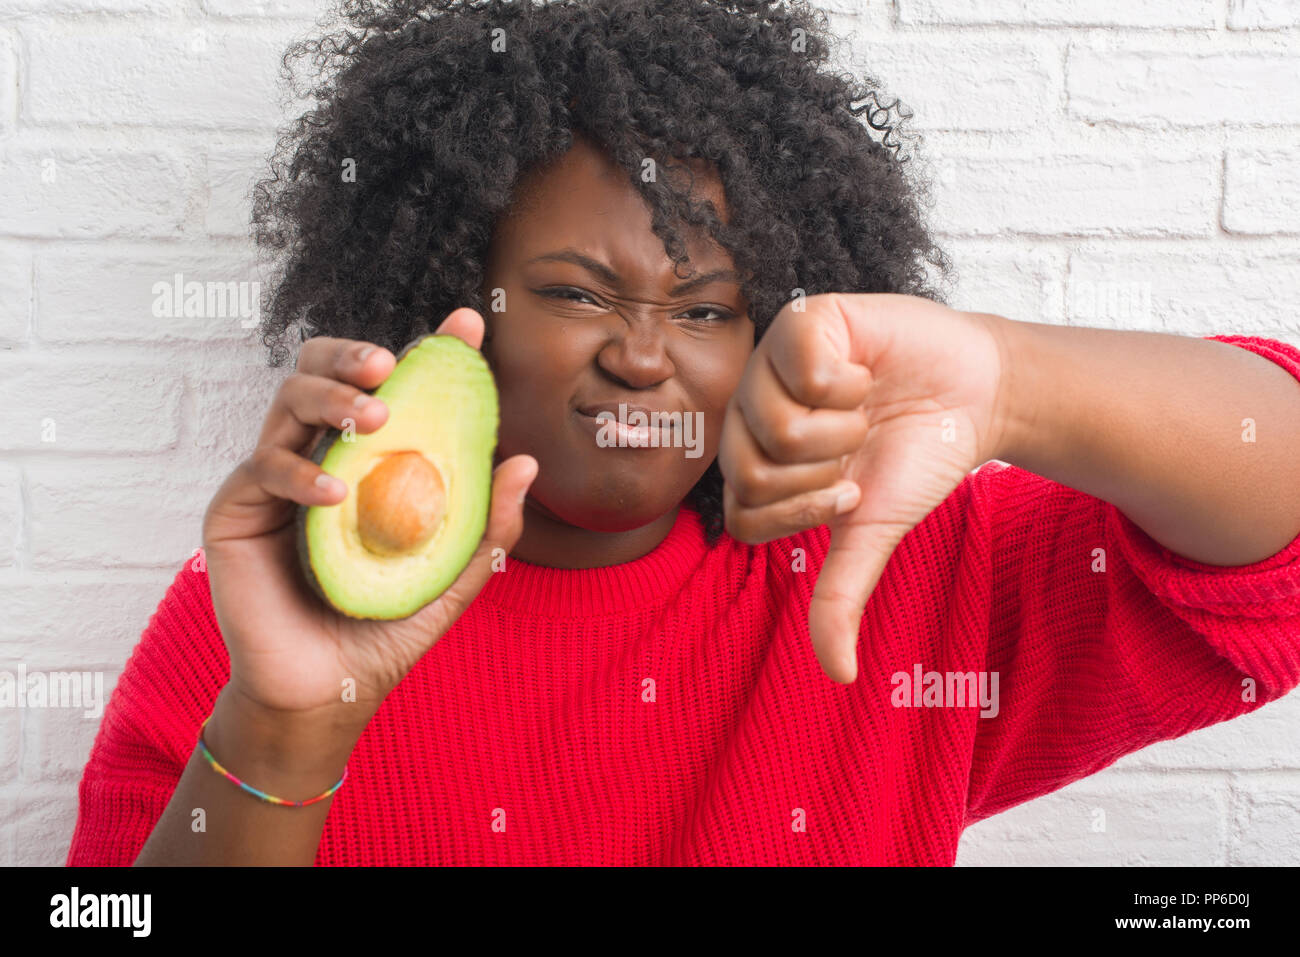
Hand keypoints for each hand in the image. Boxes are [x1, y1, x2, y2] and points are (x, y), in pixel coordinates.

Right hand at [201, 308, 537, 726]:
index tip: (466, 325)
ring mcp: (272, 481)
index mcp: (368, 461)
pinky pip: (263, 469)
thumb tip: (524, 462)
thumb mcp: (450, 576)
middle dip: (354, 354)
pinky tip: (337, 494)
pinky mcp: (235, 511)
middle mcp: (317, 456)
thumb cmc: (384, 630)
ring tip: (373, 419)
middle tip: (391, 366)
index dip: (426, 351)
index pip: (391, 391)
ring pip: (287, 401)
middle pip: (321, 371)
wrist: (325, 693)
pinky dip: (301, 474)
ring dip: (331, 397)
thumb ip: (486, 525)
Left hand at [718, 293, 1010, 683]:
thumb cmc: (913, 457)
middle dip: (827, 474)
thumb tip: (839, 674)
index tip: (850, 491)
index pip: (741, 515)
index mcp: (754, 462)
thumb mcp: (873, 530)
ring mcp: (769, 363)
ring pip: (777, 425)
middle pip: (754, 472)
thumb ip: (841, 594)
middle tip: (857, 448)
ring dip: (843, 428)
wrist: (975, 395)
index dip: (805, 512)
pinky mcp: (802, 319)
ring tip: (863, 409)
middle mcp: (749, 412)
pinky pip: (801, 367)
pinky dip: (850, 382)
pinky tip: (865, 372)